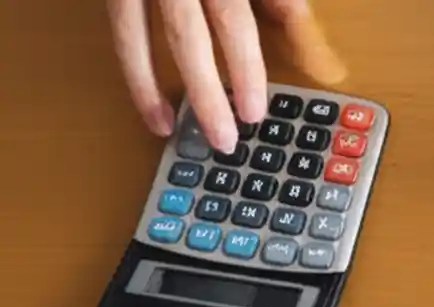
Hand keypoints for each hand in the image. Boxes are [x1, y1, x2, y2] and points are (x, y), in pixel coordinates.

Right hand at [106, 0, 346, 152]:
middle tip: (225, 139)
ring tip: (167, 130)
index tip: (254, 110)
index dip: (244, 66)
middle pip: (185, 34)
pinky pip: (117, 26)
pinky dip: (132, 67)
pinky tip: (150, 104)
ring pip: (134, 33)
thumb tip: (293, 18)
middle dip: (205, 90)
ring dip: (149, 87)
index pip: (232, 17)